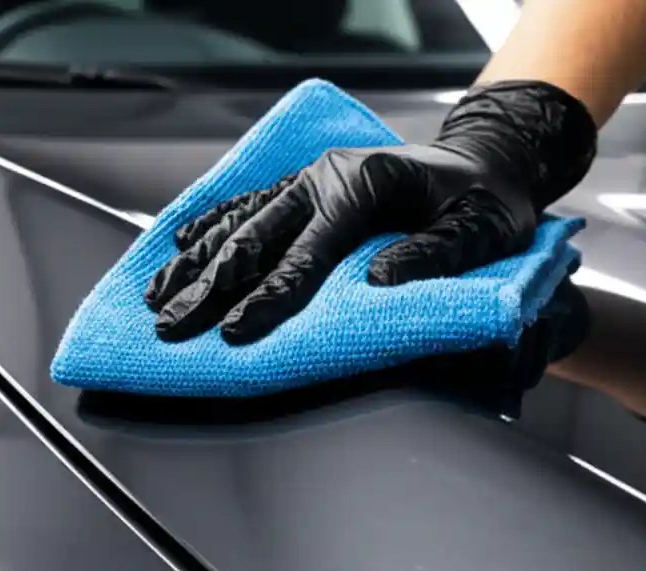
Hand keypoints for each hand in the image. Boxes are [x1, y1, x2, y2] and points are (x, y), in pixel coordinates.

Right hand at [144, 81, 597, 344]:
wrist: (488, 163)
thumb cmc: (486, 202)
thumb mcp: (481, 230)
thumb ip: (434, 255)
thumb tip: (379, 281)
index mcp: (364, 183)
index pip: (307, 252)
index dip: (269, 296)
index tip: (235, 332)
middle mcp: (326, 176)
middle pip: (256, 238)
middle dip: (209, 287)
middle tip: (173, 326)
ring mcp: (310, 179)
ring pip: (240, 223)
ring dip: (196, 262)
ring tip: (157, 296)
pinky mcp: (305, 188)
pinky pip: (248, 207)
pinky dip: (211, 227)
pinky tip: (179, 246)